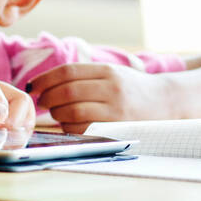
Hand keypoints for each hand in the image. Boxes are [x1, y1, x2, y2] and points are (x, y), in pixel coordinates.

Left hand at [26, 63, 169, 133]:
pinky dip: (69, 127)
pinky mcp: (117, 128)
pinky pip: (83, 129)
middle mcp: (111, 88)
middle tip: (42, 101)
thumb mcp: (112, 73)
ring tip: (56, 112)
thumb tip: (46, 84)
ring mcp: (115, 109)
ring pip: (72, 112)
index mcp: (107, 70)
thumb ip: (84, 76)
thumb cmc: (131, 88)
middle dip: (47, 98)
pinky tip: (69, 123)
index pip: (67, 72)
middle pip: (66, 92)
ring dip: (56, 113)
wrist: (166, 102)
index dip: (45, 79)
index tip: (33, 86)